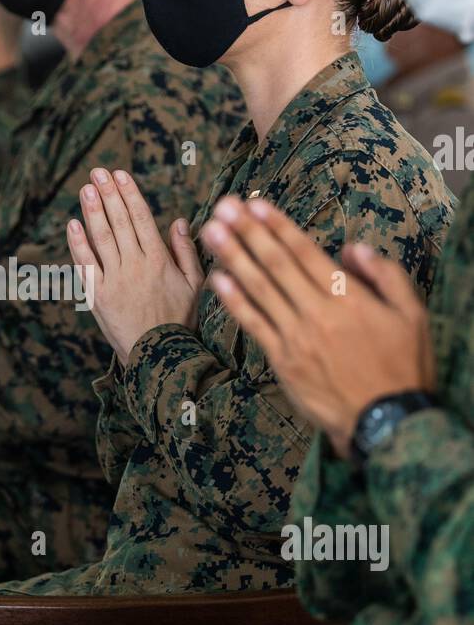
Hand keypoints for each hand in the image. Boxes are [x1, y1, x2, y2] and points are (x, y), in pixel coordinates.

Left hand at [65, 168, 203, 364]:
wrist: (160, 356)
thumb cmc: (181, 322)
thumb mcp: (194, 286)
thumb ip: (186, 252)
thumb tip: (179, 221)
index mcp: (160, 260)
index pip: (142, 218)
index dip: (130, 194)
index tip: (121, 174)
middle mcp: (136, 265)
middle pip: (119, 222)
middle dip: (108, 194)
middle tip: (98, 172)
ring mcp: (115, 280)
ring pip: (102, 238)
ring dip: (93, 211)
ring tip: (86, 188)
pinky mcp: (98, 296)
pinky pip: (86, 265)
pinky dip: (78, 244)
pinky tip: (72, 225)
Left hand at [201, 195, 435, 457]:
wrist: (384, 419)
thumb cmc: (402, 366)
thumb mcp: (412, 315)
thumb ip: (386, 275)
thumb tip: (354, 249)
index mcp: (348, 297)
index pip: (305, 253)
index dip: (278, 226)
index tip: (255, 204)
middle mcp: (318, 312)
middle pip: (275, 264)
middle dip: (247, 232)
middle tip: (223, 206)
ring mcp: (297, 337)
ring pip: (259, 289)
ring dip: (232, 257)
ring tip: (211, 232)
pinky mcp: (283, 362)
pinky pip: (254, 325)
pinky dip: (234, 302)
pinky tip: (217, 279)